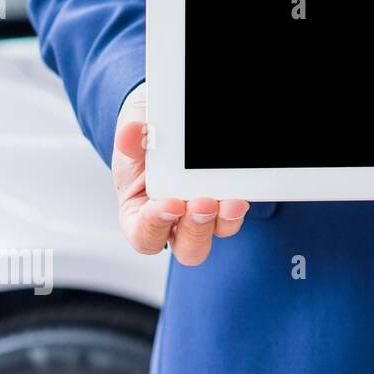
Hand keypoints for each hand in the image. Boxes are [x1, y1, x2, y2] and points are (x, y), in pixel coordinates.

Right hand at [112, 83, 248, 265]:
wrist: (169, 125)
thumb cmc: (145, 144)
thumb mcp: (134, 140)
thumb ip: (131, 142)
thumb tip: (131, 134)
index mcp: (140, 216)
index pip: (145, 236)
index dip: (156, 225)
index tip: (171, 204)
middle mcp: (175, 223)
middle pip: (189, 248)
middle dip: (197, 229)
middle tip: (204, 203)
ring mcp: (204, 215)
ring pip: (218, 231)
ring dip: (227, 219)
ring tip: (232, 201)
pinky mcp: (226, 201)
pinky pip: (236, 211)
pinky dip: (240, 202)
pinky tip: (242, 189)